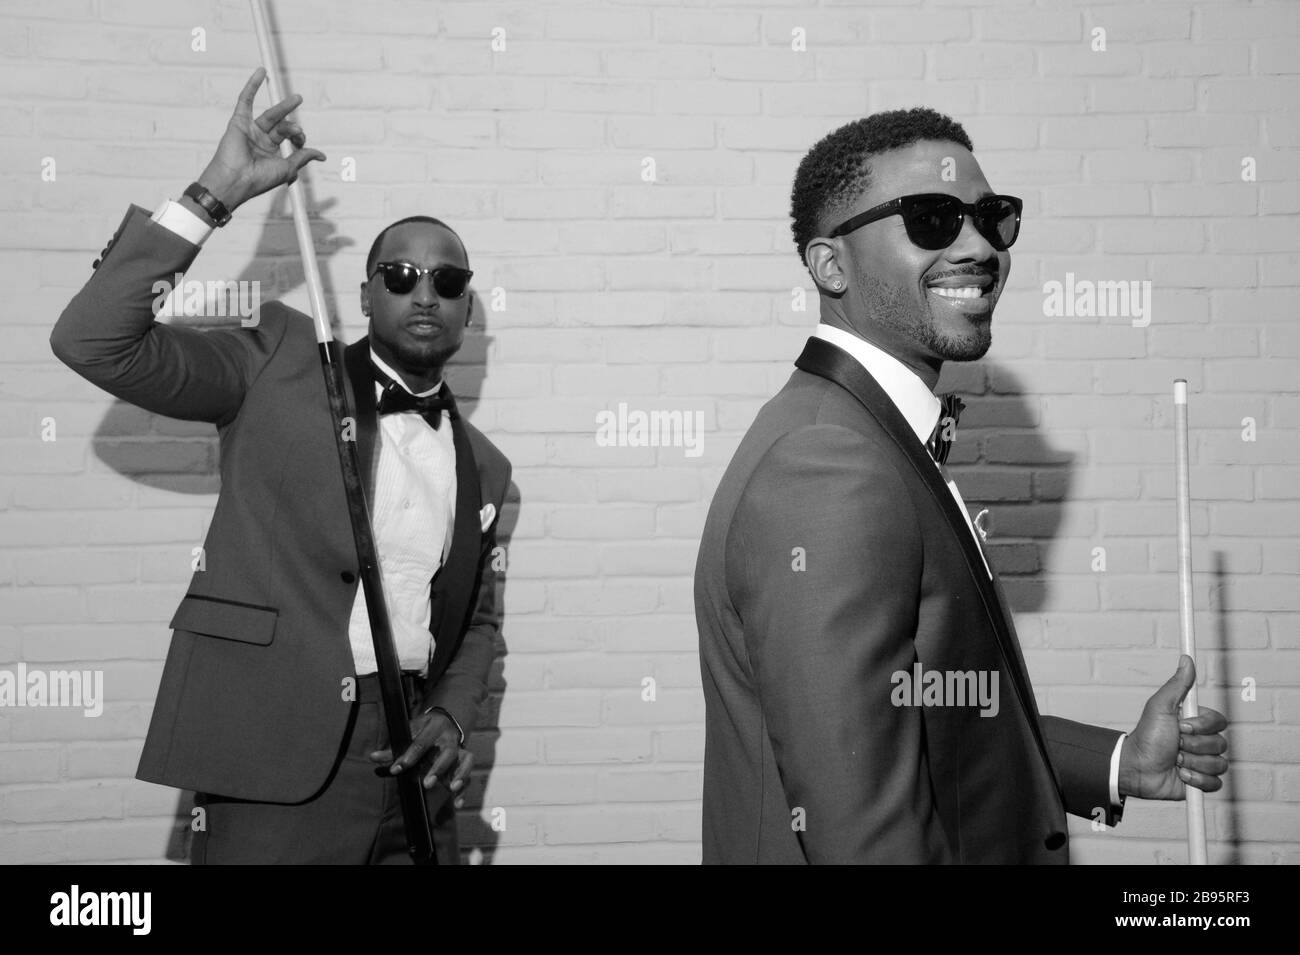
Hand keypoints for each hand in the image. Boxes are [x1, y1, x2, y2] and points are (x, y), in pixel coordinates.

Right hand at [196, 67, 324, 212]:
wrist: (236, 181)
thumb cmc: (259, 180)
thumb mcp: (288, 168)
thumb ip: (303, 157)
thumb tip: (321, 155)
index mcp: (271, 152)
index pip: (289, 137)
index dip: (299, 137)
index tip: (302, 143)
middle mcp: (260, 140)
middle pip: (281, 125)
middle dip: (293, 123)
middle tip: (301, 105)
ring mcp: (249, 131)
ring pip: (270, 115)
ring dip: (284, 107)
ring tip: (298, 98)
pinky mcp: (238, 122)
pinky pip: (245, 100)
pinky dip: (252, 86)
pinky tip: (261, 72)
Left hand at [368, 710, 472, 800]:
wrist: (446, 721)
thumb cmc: (423, 730)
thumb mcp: (409, 733)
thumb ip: (392, 749)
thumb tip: (372, 757)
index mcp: (433, 728)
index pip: (421, 742)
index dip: (408, 757)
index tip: (395, 770)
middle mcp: (449, 738)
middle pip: (448, 752)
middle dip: (438, 768)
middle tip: (427, 784)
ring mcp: (460, 750)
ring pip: (466, 760)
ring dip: (460, 775)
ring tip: (452, 789)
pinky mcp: (465, 762)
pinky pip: (469, 775)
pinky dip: (464, 790)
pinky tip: (457, 803)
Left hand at [1119, 655, 1227, 799]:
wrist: (1137, 768)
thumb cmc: (1146, 736)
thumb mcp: (1160, 707)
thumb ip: (1177, 685)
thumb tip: (1186, 660)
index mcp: (1196, 723)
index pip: (1219, 722)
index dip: (1202, 726)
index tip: (1181, 726)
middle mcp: (1202, 741)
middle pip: (1220, 744)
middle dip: (1194, 746)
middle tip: (1175, 745)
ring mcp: (1203, 762)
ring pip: (1219, 764)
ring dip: (1193, 763)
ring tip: (1175, 760)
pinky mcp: (1202, 782)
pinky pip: (1215, 783)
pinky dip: (1196, 780)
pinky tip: (1181, 774)